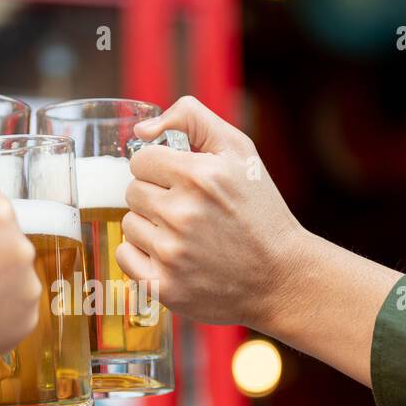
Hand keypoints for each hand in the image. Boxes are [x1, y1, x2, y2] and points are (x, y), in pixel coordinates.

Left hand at [120, 96, 307, 329]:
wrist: (280, 277)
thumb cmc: (259, 210)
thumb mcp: (240, 150)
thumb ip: (191, 119)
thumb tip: (141, 131)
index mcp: (199, 176)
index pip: (141, 160)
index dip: (160, 168)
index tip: (181, 182)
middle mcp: (182, 214)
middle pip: (132, 191)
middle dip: (155, 197)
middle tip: (187, 211)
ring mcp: (171, 253)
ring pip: (128, 224)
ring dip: (149, 227)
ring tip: (185, 236)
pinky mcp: (163, 286)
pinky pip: (124, 256)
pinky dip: (141, 256)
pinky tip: (171, 256)